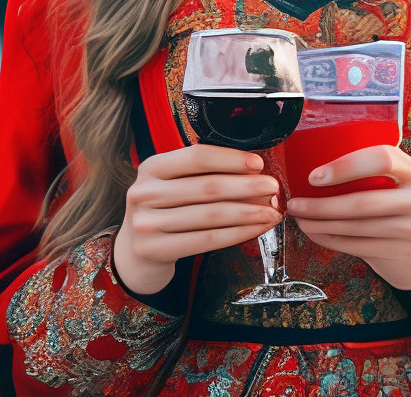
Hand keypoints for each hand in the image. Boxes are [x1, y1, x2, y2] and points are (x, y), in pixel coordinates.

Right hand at [113, 145, 281, 295]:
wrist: (137, 252)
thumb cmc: (165, 209)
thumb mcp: (172, 182)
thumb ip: (202, 172)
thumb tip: (254, 168)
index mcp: (151, 167)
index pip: (197, 157)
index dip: (230, 159)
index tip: (258, 164)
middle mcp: (145, 192)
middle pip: (207, 187)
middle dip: (247, 187)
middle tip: (273, 189)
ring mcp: (146, 223)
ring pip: (210, 215)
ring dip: (248, 213)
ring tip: (272, 211)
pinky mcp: (155, 250)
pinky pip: (207, 239)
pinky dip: (237, 233)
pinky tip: (255, 229)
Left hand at [286, 144, 410, 291]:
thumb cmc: (394, 199)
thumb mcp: (392, 177)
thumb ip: (367, 166)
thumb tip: (310, 159)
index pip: (381, 159)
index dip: (345, 166)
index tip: (314, 176)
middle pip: (363, 202)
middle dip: (321, 205)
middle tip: (295, 203)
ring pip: (355, 227)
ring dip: (320, 224)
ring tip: (299, 218)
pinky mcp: (399, 252)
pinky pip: (356, 246)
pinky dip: (329, 240)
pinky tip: (314, 232)